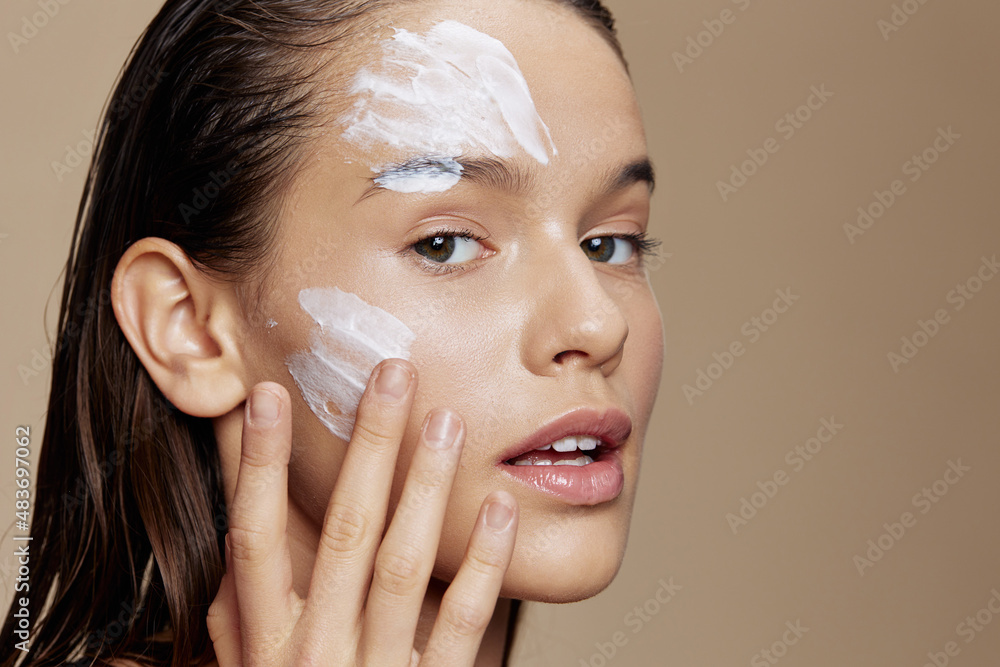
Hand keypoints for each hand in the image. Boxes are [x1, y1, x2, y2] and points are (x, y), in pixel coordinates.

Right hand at [207, 359, 518, 665]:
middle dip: (365, 449)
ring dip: (424, 487)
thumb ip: (245, 622)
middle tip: (391, 374)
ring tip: (447, 419)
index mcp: (266, 648)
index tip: (262, 397)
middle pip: (340, 533)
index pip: (251, 541)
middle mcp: (314, 653)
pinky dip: (484, 564)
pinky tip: (501, 508)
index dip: (253, 468)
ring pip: (400, 564)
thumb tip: (238, 544)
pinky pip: (461, 624)